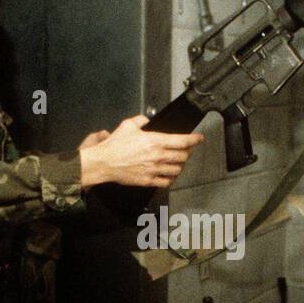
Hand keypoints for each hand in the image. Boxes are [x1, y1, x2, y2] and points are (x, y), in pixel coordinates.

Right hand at [79, 115, 203, 187]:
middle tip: (186, 151)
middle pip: (183, 156)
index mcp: (155, 141)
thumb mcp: (127, 125)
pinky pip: (167, 182)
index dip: (194, 140)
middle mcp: (158, 156)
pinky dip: (171, 179)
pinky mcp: (148, 180)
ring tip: (178, 163)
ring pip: (177, 169)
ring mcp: (154, 169)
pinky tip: (170, 176)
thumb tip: (146, 120)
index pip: (183, 141)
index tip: (199, 139)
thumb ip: (140, 120)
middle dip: (187, 153)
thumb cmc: (114, 145)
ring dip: (180, 166)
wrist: (104, 163)